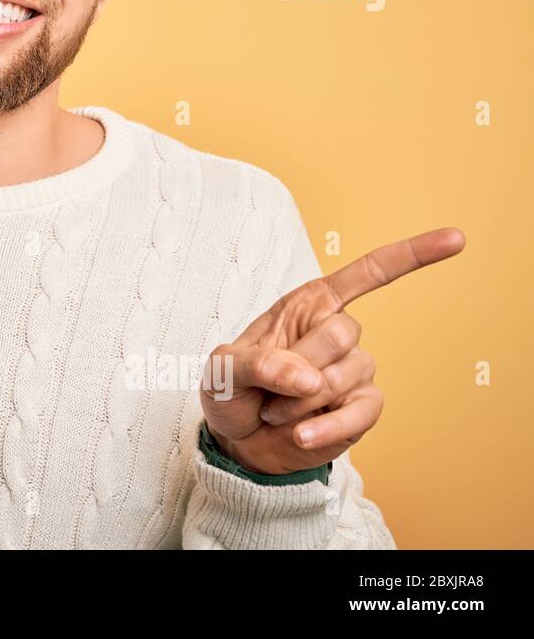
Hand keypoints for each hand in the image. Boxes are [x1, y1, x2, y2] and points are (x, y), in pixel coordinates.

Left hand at [200, 226, 464, 474]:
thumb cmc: (232, 391)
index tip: (456, 239)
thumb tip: (308, 377)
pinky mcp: (361, 408)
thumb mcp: (223, 370)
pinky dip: (327, 426)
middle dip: (299, 364)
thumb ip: (257, 364)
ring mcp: (354, 371)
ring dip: (301, 399)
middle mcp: (337, 332)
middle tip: (268, 386)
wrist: (239, 439)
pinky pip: (360, 413)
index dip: (410, 255)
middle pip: (343, 333)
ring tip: (275, 410)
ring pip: (345, 375)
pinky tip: (300, 434)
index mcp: (309, 306)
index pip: (366, 274)